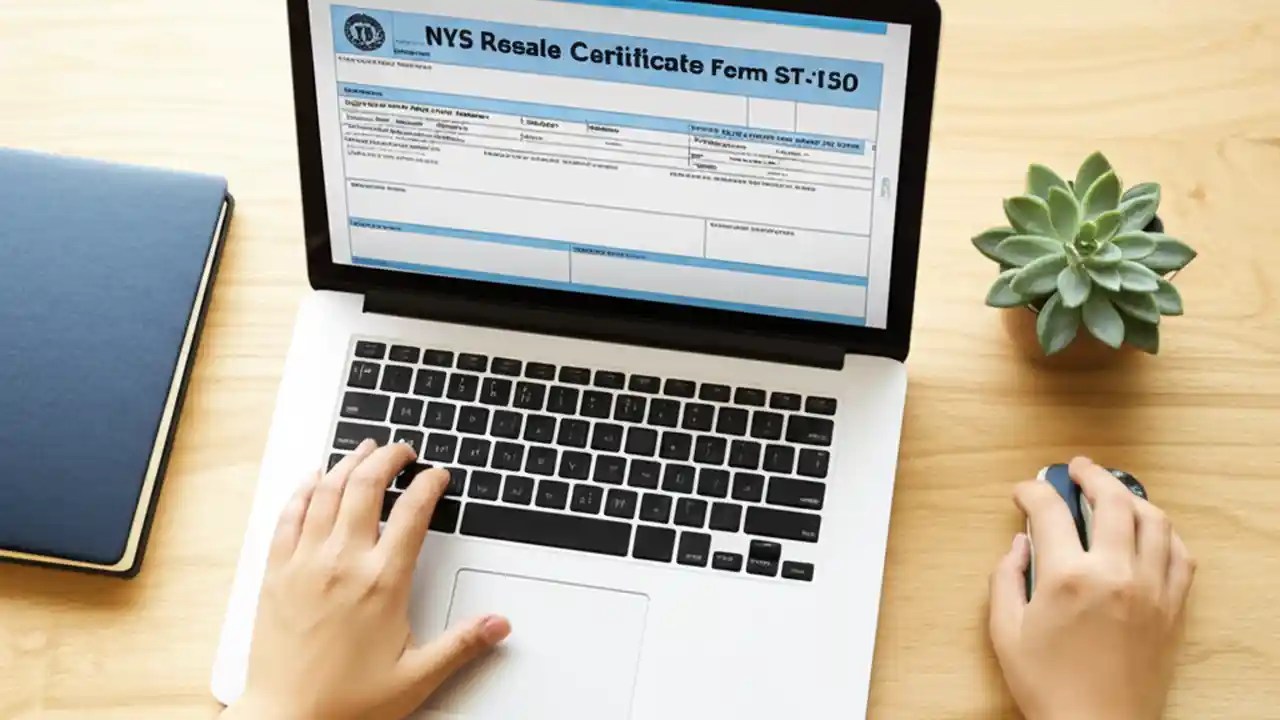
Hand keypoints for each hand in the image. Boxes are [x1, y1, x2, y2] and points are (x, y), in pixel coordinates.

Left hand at [221, 440, 511, 719]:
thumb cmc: (347, 703)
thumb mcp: (417, 675)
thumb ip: (461, 643)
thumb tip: (499, 625)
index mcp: (382, 583)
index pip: (412, 512)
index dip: (429, 484)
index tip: (437, 476)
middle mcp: (342, 563)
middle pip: (366, 485)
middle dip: (389, 457)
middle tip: (403, 450)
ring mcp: (305, 563)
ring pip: (326, 491)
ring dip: (348, 463)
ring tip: (365, 450)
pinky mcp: (276, 573)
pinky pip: (288, 515)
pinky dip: (303, 489)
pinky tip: (313, 480)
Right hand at [989, 457, 1195, 719]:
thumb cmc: (1048, 687)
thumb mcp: (1005, 632)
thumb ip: (1005, 579)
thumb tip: (1019, 544)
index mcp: (1066, 578)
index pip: (1049, 511)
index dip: (1032, 491)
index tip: (1024, 491)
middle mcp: (1114, 574)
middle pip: (1111, 500)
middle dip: (1090, 475)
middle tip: (1077, 469)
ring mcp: (1150, 589)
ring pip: (1153, 520)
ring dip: (1131, 496)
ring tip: (1114, 492)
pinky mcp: (1172, 608)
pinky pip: (1180, 554)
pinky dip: (1165, 532)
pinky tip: (1149, 530)